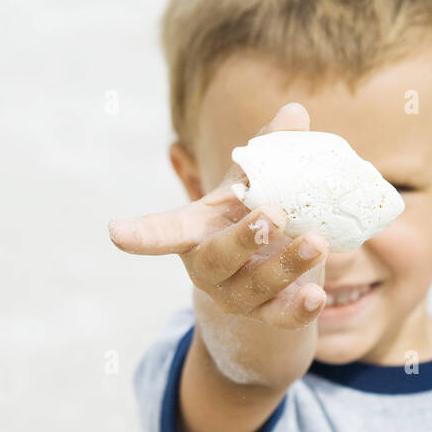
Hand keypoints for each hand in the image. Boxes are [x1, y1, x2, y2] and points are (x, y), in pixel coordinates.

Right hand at [108, 103, 327, 329]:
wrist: (277, 276)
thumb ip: (269, 152)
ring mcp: (236, 296)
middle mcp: (209, 267)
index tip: (115, 231)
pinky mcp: (268, 316)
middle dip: (243, 239)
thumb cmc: (252, 215)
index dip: (141, 233)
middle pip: (216, 259)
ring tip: (316, 240)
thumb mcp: (255, 184)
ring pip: (255, 287)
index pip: (164, 232)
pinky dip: (300, 308)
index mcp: (196, 230)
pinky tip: (317, 295)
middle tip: (273, 214)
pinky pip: (282, 317)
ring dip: (286, 265)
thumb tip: (294, 113)